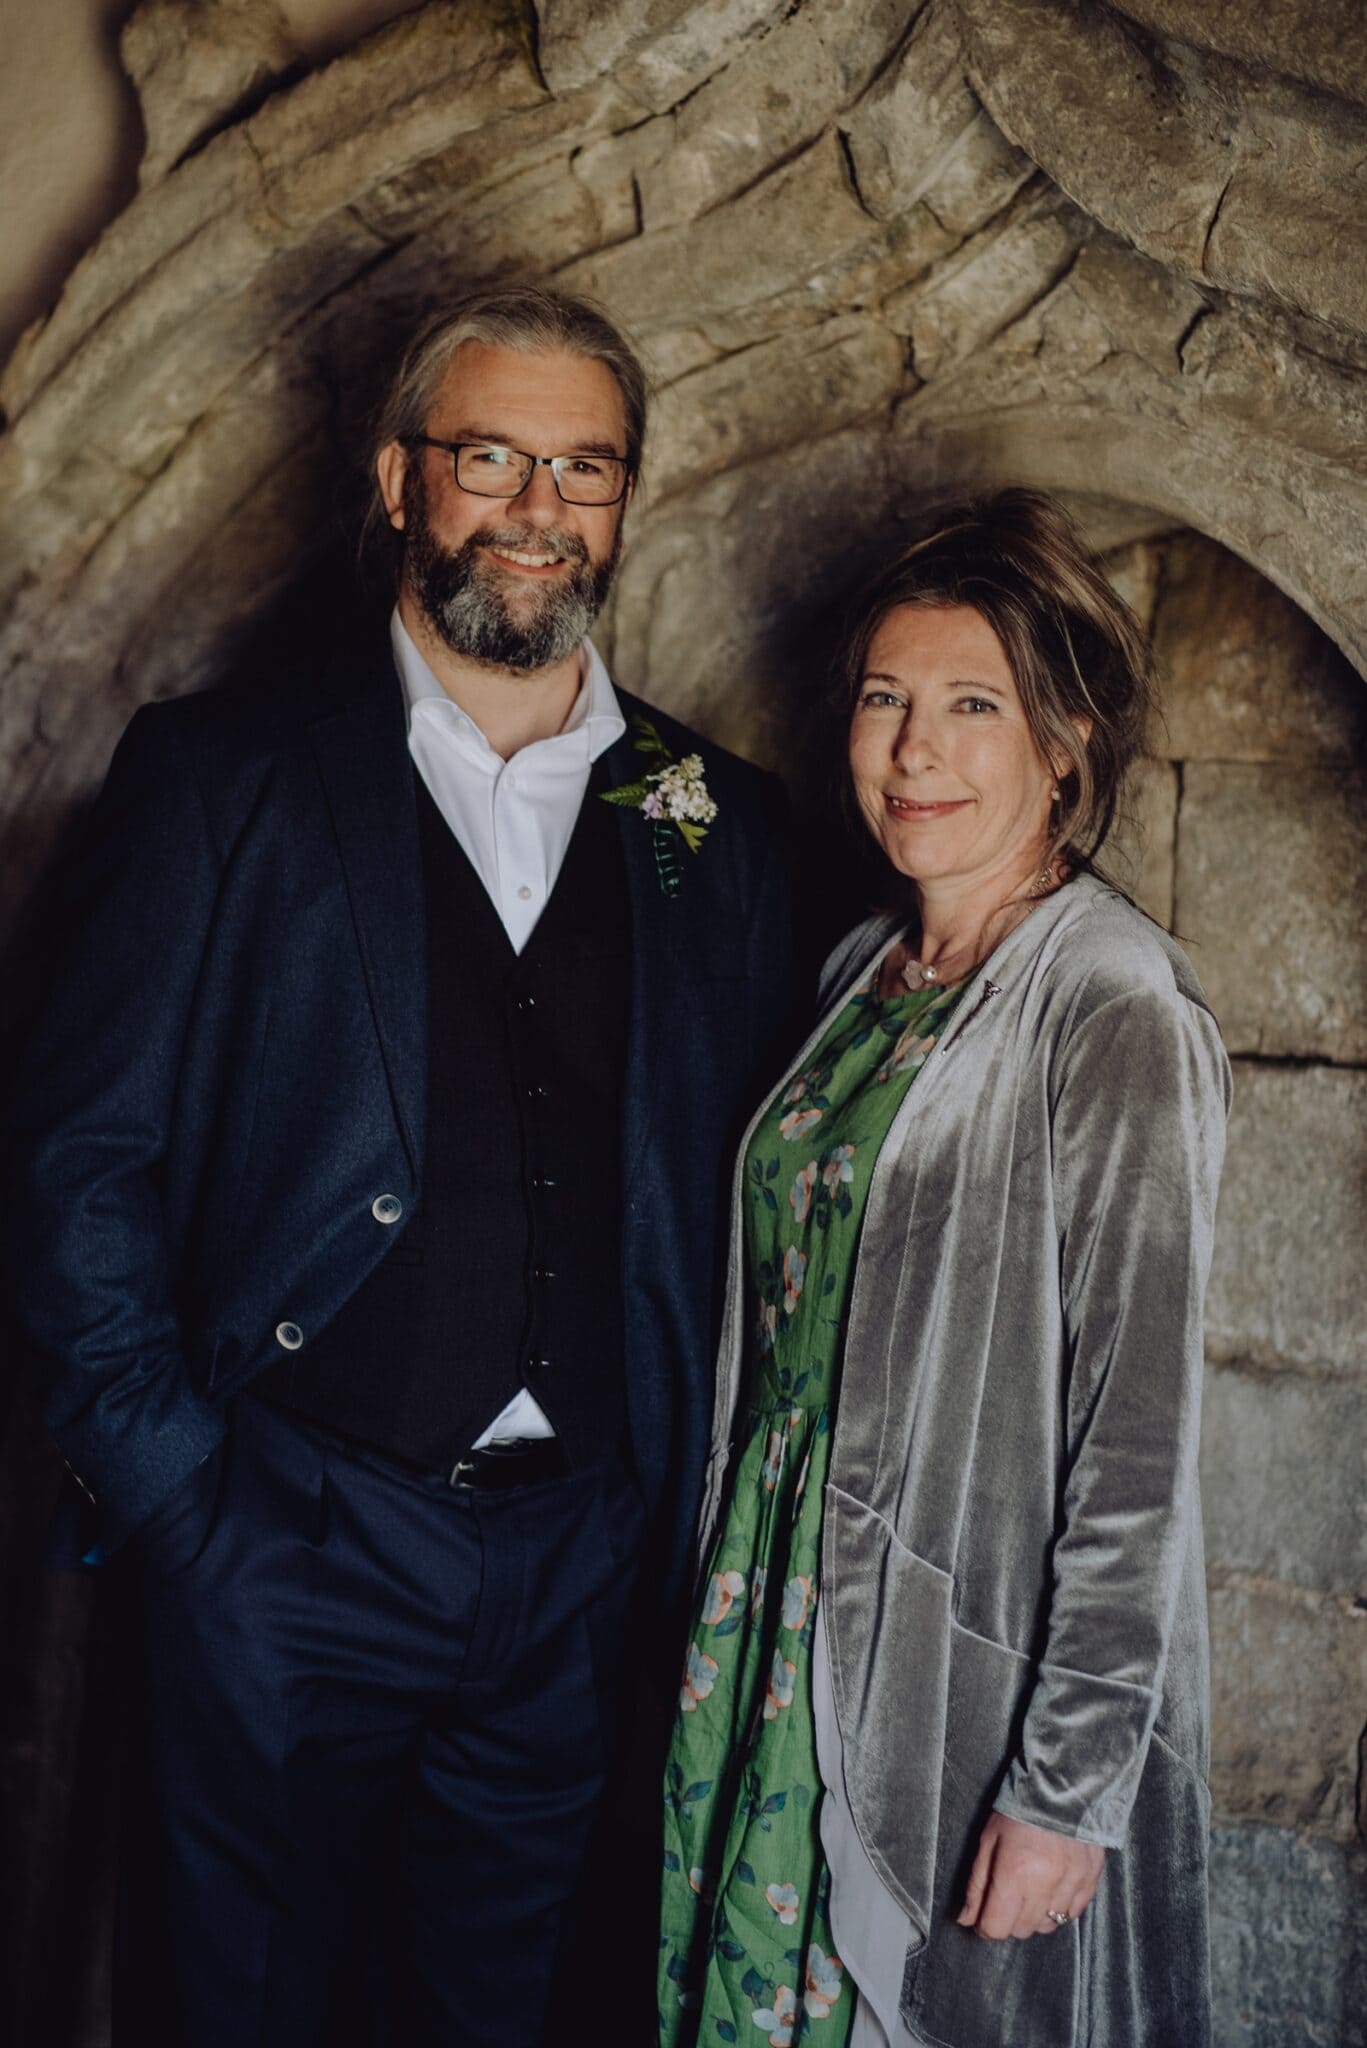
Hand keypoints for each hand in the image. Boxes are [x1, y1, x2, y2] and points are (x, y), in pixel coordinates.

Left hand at [957, 1812, 1103, 1940]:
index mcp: (1014, 1873)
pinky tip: (1052, 1887)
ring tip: (1030, 1889)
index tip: (984, 1917)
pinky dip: (1060, 1907)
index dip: (985, 1926)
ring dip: (1035, 1915)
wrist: (1060, 1785)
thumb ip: (977, 1885)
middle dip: (1009, 1919)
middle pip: (1022, 1930)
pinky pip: (1073, 1913)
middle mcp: (1044, 1884)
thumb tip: (967, 1919)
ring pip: (1048, 1925)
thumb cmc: (1017, 1811)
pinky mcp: (1090, 1879)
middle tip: (1007, 1896)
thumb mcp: (988, 1841)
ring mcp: (1070, 1883)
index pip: (996, 1927)